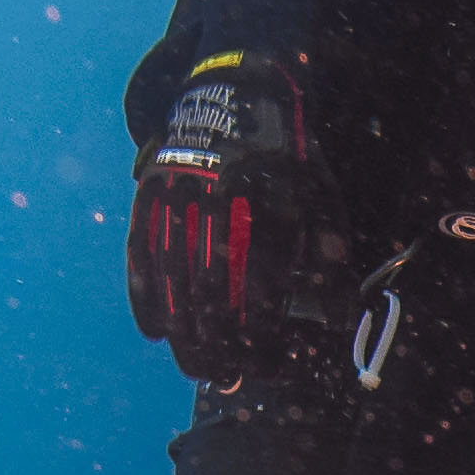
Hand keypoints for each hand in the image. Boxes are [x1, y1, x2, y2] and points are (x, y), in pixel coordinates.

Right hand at [125, 54, 350, 382]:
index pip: (263, 284)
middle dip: (221, 347)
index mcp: (271, 203)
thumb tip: (335, 317)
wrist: (237, 92)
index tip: (269, 369)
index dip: (263, 335)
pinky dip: (144, 297)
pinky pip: (139, 253)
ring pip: (173, 281)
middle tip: (229, 381)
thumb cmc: (289, 160)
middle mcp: (220, 202)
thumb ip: (330, 255)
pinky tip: (154, 334)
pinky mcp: (149, 194)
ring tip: (196, 370)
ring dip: (183, 335)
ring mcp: (179, 197)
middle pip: (213, 293)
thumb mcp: (323, 197)